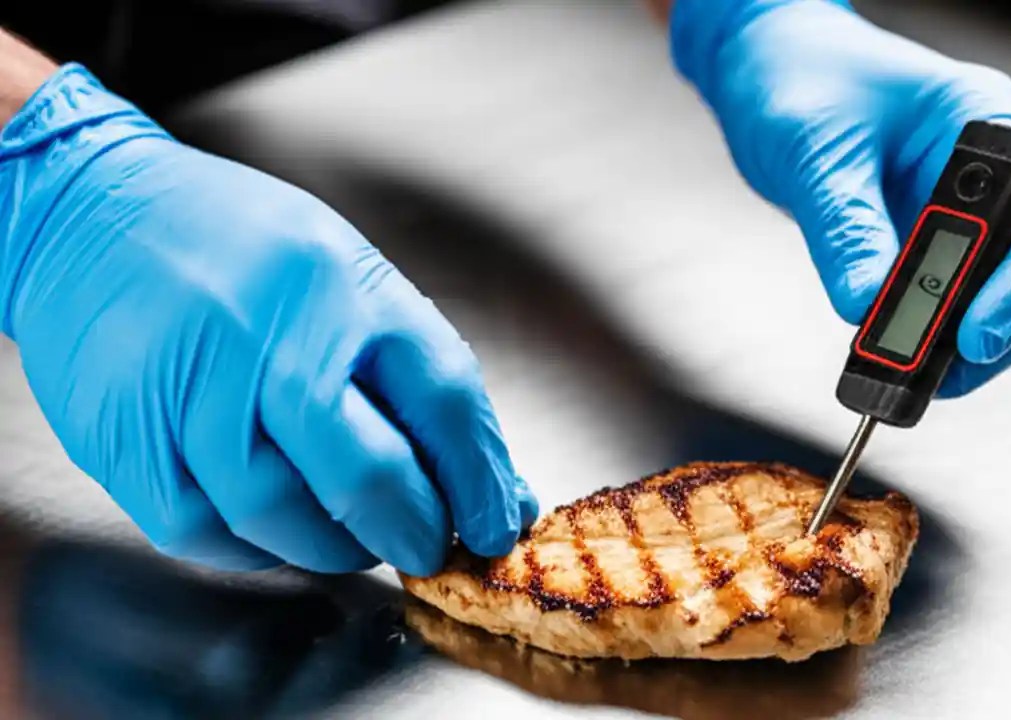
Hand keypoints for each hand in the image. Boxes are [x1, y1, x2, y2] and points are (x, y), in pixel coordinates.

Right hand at [0, 65, 537, 573]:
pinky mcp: (127, 438)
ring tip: (355, 539)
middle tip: (428, 549)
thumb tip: (489, 479)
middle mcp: (266, 331)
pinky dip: (256, 549)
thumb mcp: (340, 271)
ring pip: (283, 517)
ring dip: (336, 549)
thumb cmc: (235, 248)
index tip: (497, 523)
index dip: (480, 477)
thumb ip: (410, 372)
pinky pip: (208, 532)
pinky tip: (277, 527)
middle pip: (364, 472)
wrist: (87, 213)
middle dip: (413, 530)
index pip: (443, 396)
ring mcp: (189, 387)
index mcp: (340, 282)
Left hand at [672, 0, 1010, 394]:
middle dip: (1000, 324)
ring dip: (968, 340)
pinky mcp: (930, 234)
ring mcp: (963, 204)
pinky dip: (936, 331)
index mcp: (981, 121)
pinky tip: (903, 350)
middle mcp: (986, 166)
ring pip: (1006, 288)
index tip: (973, 335)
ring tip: (916, 372)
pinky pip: (955, 294)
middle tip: (941, 371)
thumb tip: (869, 304)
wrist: (765, 67)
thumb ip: (846, 229)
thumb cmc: (798, 76)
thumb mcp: (816, 152)